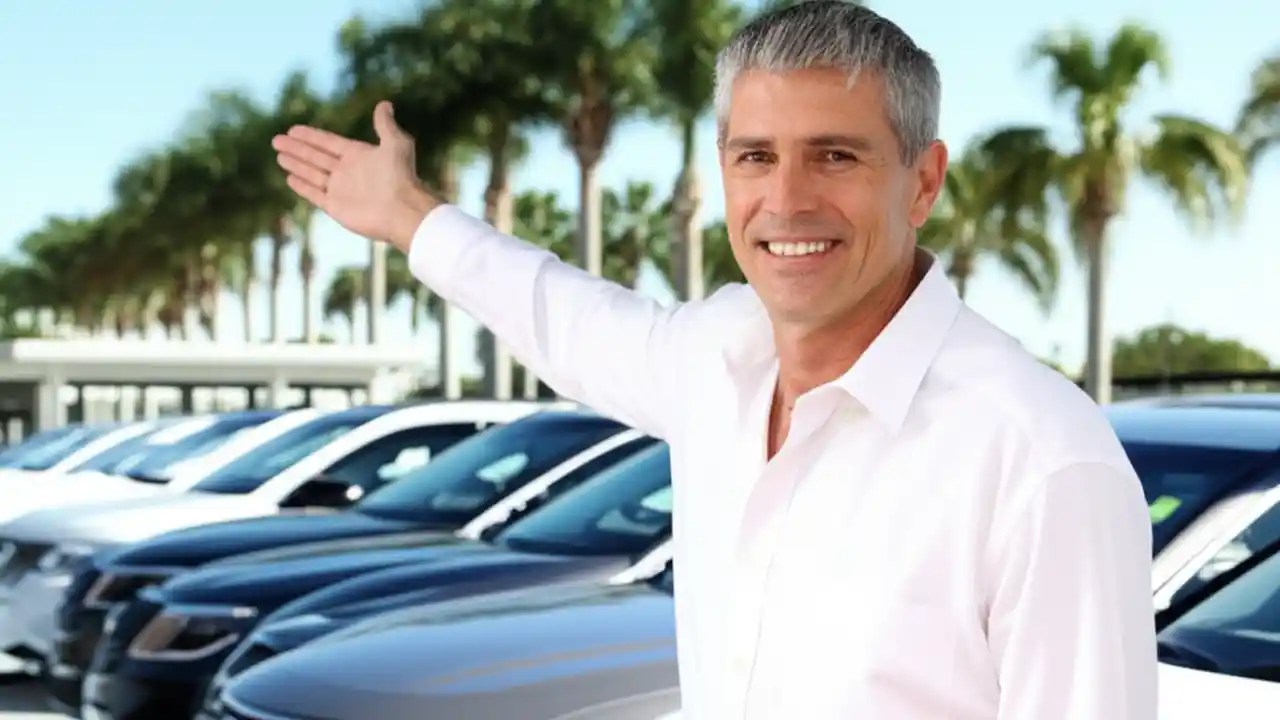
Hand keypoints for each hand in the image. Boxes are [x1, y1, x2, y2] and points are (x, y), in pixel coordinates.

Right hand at [272, 101, 437, 250]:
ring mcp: (341, 190)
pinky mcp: (336, 207)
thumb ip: (385, 124)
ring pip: (312, 173)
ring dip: (296, 164)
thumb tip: (384, 103)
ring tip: (278, 155)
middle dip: (296, 148)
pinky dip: (302, 186)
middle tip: (276, 140)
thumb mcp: (396, 143)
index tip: (292, 129)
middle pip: (315, 157)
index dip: (310, 136)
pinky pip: (314, 194)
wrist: (402, 210)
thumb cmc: (401, 176)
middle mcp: (347, 171)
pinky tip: (289, 177)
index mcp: (358, 155)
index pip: (328, 142)